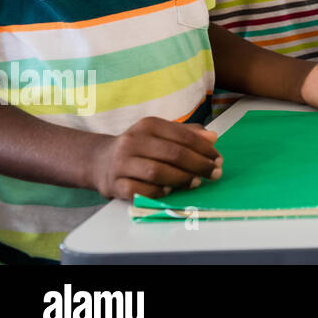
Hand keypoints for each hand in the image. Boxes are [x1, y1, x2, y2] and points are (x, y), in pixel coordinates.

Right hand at [89, 117, 220, 200]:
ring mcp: (121, 163)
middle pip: (173, 154)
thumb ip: (187, 134)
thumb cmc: (140, 147)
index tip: (218, 159)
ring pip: (157, 172)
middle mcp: (133, 141)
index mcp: (149, 125)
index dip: (205, 149)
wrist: (99, 161)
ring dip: (181, 179)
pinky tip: (169, 191)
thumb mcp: (161, 134)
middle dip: (199, 165)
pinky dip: (158, 192)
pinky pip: (139, 191)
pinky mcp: (114, 184)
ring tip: (196, 182)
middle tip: (214, 173)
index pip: (183, 136)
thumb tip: (213, 137)